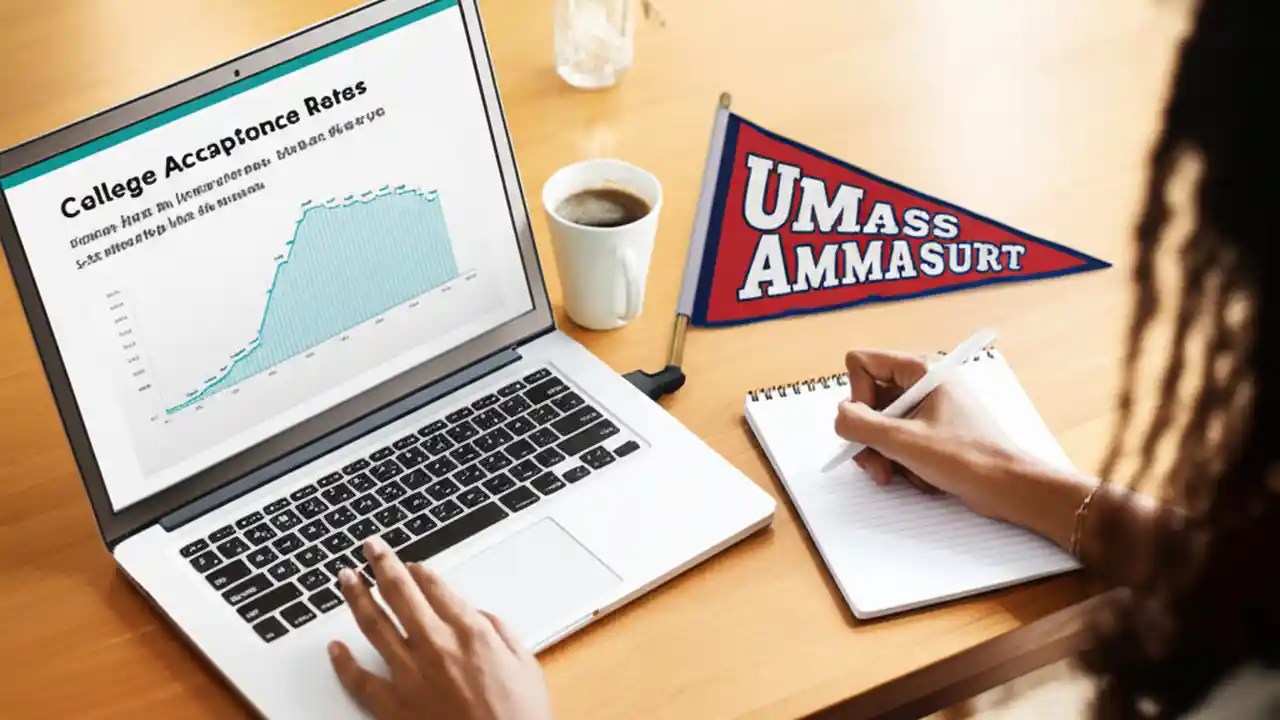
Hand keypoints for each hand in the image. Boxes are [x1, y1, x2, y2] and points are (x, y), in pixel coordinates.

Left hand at [328, 537, 553, 719]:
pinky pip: (360, 680)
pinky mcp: (394, 707)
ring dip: (357, 597)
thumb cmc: (519, 717)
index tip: (410, 563)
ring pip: (374, 626)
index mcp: (470, 632)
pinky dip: (343, 662)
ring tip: (345, 578)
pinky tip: (334, 647)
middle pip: (400, 593)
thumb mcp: (525, 664)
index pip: (435, 587)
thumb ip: (499, 631)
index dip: (418, 570)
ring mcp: (410, 676)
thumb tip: (478, 616)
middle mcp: (435, 646)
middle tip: (370, 547)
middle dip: (382, 564)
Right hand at [833, 349, 1092, 541]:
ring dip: (883, 453)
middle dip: (868, 436)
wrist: (1009, 486)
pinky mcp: (933, 430)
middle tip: (878, 465)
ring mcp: (927, 407)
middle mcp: (922, 382)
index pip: (861, 364)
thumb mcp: (902, 441)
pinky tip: (920, 476)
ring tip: (899, 475)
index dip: (856, 396)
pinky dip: (902, 460)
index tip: (871, 424)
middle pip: (868, 399)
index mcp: (919, 369)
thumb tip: (840, 416)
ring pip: (880, 424)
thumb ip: (859, 424)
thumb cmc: (967, 458)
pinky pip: (898, 440)